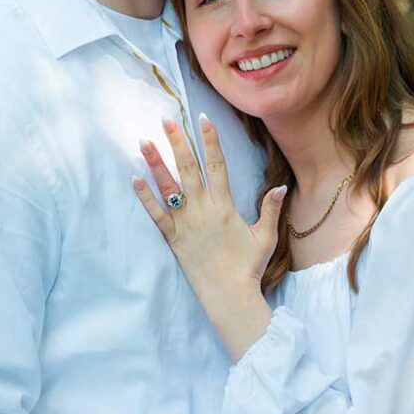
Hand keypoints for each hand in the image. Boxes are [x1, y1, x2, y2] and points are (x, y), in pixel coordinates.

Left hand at [132, 115, 284, 358]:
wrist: (228, 295)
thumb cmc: (249, 266)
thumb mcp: (265, 236)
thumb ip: (270, 209)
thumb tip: (280, 186)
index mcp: (225, 205)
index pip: (217, 164)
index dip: (210, 140)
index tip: (203, 118)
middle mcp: (202, 210)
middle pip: (188, 168)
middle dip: (177, 142)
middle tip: (166, 120)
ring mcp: (185, 223)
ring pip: (168, 187)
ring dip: (156, 163)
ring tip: (144, 142)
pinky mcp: (173, 238)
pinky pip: (156, 214)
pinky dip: (145, 197)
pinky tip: (134, 179)